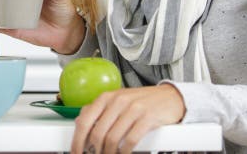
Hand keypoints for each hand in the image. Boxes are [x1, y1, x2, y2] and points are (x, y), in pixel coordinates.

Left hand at [71, 84, 185, 153]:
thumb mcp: (117, 101)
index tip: (76, 152)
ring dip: (108, 153)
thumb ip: (99, 111)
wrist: (170, 97)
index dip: (77, 140)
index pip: (84, 121)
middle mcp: (117, 101)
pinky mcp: (147, 118)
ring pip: (112, 138)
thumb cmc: (142, 101)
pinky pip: (130, 140)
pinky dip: (124, 152)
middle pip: (97, 132)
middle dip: (93, 151)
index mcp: (106, 97)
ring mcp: (133, 109)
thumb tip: (78, 122)